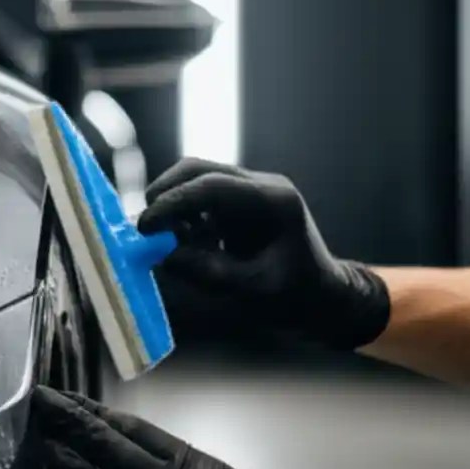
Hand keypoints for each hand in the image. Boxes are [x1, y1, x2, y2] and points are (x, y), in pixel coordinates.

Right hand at [138, 158, 389, 349]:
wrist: (325, 297)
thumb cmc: (296, 298)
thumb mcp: (250, 290)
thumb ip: (206, 270)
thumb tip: (160, 253)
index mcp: (272, 201)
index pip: (211, 186)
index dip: (171, 203)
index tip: (144, 228)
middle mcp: (262, 186)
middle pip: (199, 170)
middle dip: (165, 195)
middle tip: (144, 229)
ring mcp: (252, 191)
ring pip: (197, 179)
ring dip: (174, 207)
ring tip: (167, 242)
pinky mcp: (242, 203)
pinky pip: (203, 198)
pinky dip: (186, 217)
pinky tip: (186, 244)